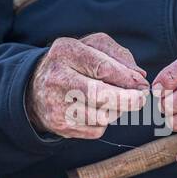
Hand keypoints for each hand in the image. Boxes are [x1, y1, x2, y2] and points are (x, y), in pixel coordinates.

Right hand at [27, 32, 148, 138]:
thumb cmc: (73, 64)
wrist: (34, 88)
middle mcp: (57, 77)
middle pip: (100, 94)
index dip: (127, 78)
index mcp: (66, 52)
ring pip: (101, 115)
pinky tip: (97, 111)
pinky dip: (104, 122)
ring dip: (116, 111)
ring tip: (114, 101)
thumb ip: (117, 55)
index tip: (142, 83)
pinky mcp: (59, 125)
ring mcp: (56, 104)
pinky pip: (96, 129)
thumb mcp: (91, 48)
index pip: (102, 67)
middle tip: (141, 99)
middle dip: (127, 99)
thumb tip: (139, 76)